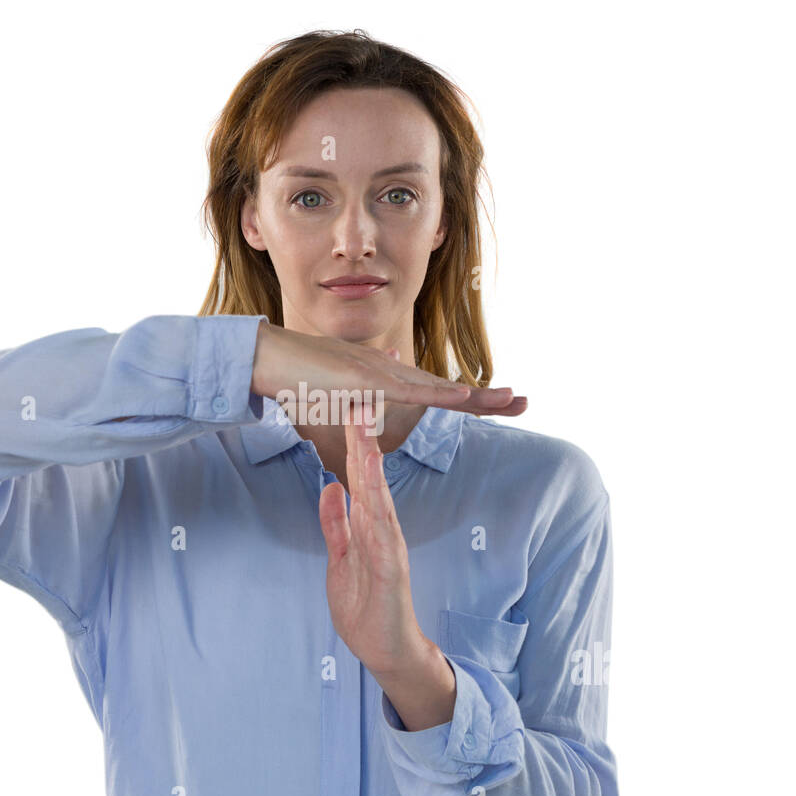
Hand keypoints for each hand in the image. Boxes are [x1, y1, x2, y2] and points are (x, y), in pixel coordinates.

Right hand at [252, 321, 527, 418]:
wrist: (269, 360)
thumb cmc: (298, 383)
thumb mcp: (334, 409)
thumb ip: (356, 418)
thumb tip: (369, 435)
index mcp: (388, 383)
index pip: (438, 395)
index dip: (473, 400)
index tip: (505, 404)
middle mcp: (391, 373)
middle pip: (448, 389)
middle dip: (488, 397)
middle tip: (526, 402)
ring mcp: (379, 373)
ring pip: (435, 388)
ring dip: (474, 395)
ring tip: (509, 399)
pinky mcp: (364, 378)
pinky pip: (406, 389)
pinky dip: (436, 393)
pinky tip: (462, 395)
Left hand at [317, 398, 426, 677]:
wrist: (387, 651)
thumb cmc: (367, 607)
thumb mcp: (341, 557)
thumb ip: (336, 523)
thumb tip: (331, 487)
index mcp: (369, 525)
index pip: (359, 477)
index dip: (352, 443)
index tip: (347, 408)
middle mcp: (382, 529)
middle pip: (370, 478)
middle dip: (363, 439)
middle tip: (358, 398)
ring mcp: (389, 547)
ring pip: (378, 496)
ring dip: (371, 462)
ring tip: (365, 428)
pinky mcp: (392, 568)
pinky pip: (384, 531)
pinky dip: (379, 505)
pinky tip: (373, 485)